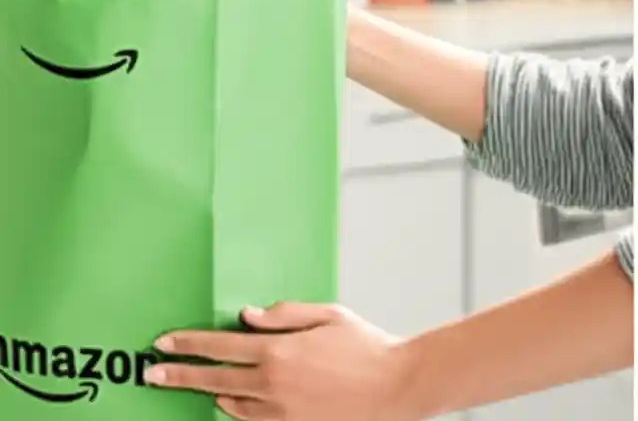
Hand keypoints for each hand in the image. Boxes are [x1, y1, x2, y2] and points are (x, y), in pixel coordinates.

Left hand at [146, 303, 412, 420]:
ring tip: (195, 386)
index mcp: (280, 350)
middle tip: (153, 374)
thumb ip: (285, 313)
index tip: (163, 343)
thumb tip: (248, 315)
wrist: (396, 387)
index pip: (219, 345)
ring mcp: (281, 410)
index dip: (187, 344)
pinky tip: (230, 403)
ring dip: (208, 394)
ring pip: (230, 403)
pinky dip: (236, 409)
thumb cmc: (368, 347)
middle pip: (213, 380)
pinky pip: (252, 419)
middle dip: (179, 375)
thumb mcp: (329, 315)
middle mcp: (273, 383)